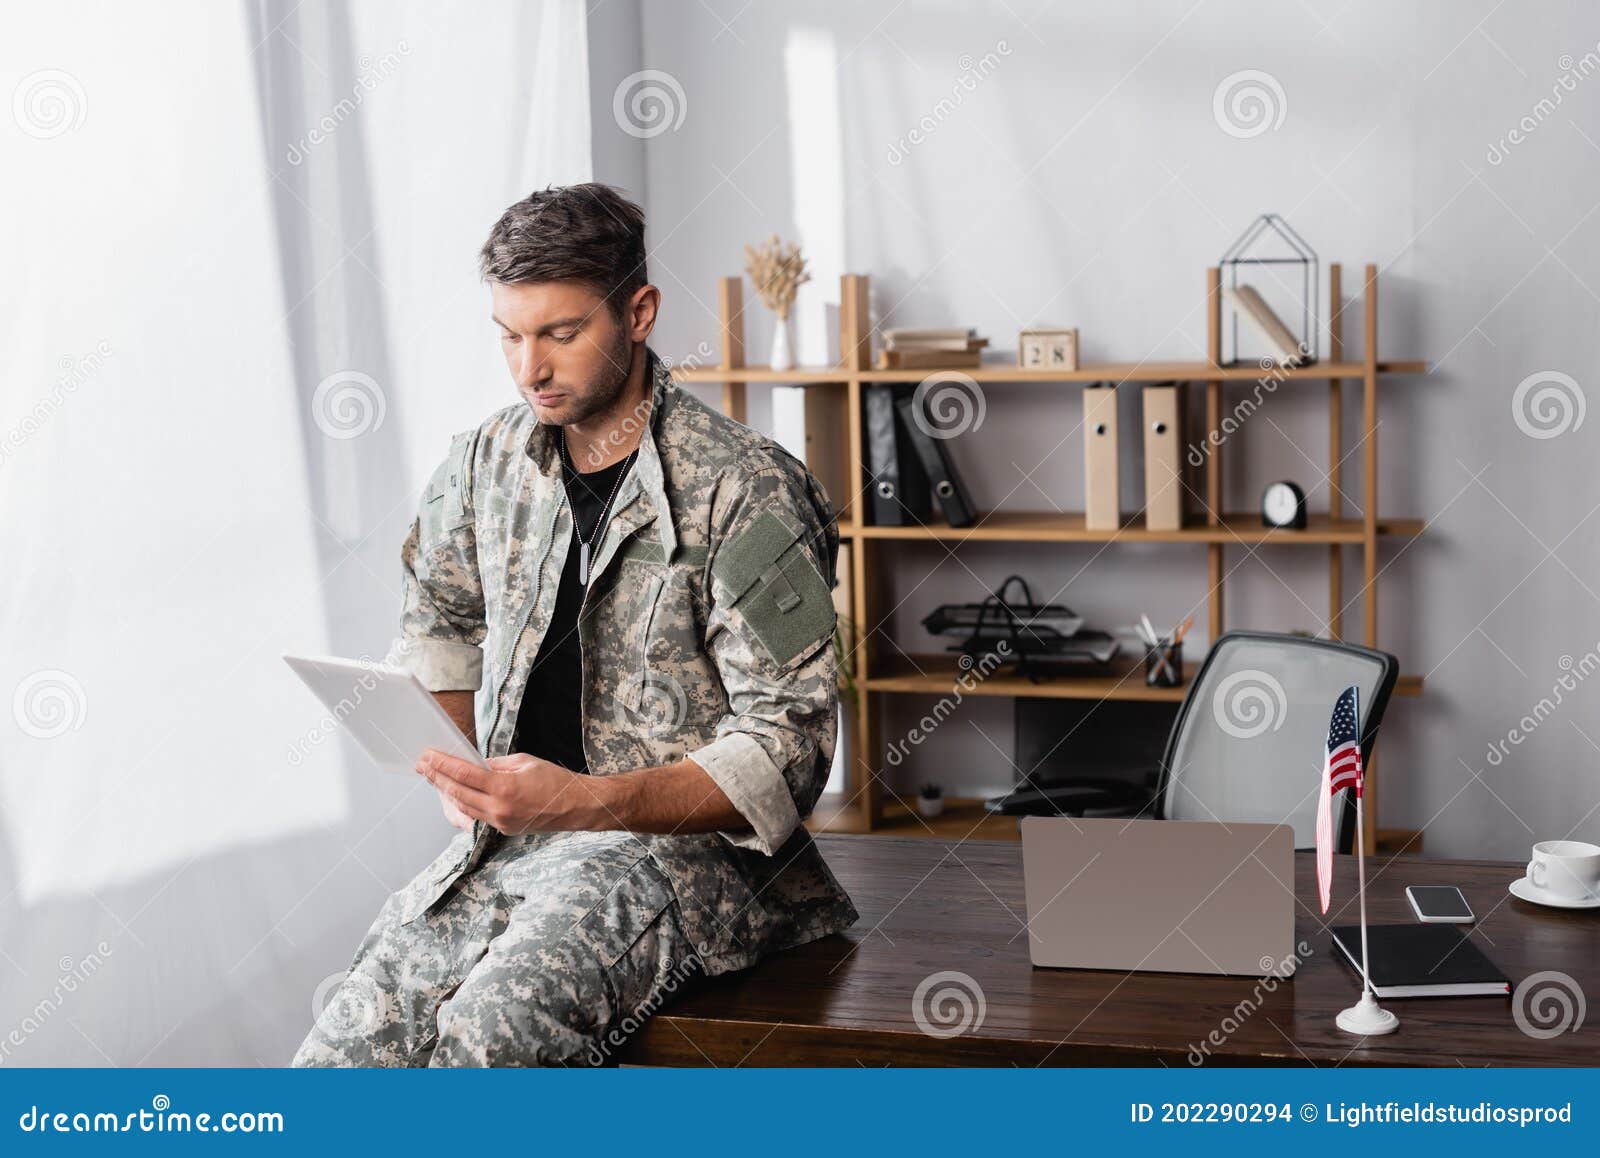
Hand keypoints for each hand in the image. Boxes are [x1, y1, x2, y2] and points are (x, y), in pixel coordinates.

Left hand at [414, 749, 602, 834]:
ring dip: (447, 792)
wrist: (577, 806)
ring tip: (434, 778)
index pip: (464, 774)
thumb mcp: (525, 762)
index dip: (442, 764)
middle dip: (437, 778)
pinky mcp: (504, 829)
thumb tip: (476, 765)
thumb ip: (497, 764)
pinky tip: (455, 795)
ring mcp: (500, 822)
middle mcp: (499, 809)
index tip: (428, 756)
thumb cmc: (556, 781)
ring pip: (463, 807)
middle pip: (457, 793)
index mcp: (504, 788)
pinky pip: (477, 816)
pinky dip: (464, 804)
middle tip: (422, 766)